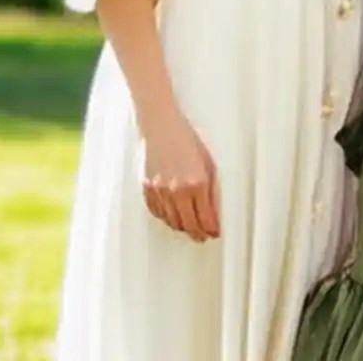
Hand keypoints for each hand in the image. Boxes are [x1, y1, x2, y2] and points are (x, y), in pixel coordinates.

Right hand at [141, 113, 220, 241]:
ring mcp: (160, 190)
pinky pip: (157, 212)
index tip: (215, 233)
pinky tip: (173, 218)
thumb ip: (211, 188)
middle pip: (188, 224)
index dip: (211, 229)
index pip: (205, 217)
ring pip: (172, 221)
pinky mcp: (146, 188)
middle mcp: (177, 190)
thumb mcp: (208, 162)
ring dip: (182, 228)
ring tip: (190, 229)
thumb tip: (213, 211)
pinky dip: (166, 218)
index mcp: (196, 183)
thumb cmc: (186, 139)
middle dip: (198, 233)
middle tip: (204, 237)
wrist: (160, 125)